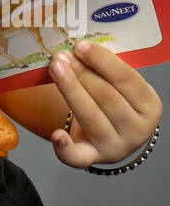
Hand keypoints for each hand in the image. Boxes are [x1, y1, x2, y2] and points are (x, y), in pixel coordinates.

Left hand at [49, 39, 161, 168]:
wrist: (109, 133)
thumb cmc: (114, 100)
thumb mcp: (121, 85)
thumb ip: (105, 69)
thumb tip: (77, 49)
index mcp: (150, 106)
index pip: (126, 79)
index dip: (102, 61)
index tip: (80, 46)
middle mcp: (137, 130)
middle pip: (106, 96)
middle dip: (81, 73)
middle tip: (61, 56)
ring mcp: (116, 147)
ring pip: (90, 117)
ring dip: (70, 90)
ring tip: (55, 69)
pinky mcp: (93, 158)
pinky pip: (79, 157)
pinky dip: (66, 148)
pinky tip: (57, 135)